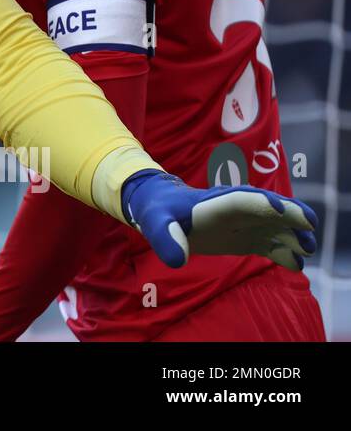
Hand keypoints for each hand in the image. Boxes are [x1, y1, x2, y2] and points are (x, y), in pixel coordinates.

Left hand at [121, 170, 317, 271]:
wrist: (159, 210)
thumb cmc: (158, 212)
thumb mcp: (154, 222)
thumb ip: (164, 237)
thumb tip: (177, 260)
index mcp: (214, 202)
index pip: (242, 199)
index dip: (261, 203)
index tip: (282, 211)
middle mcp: (234, 210)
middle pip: (268, 209)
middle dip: (290, 217)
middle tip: (309, 231)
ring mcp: (241, 223)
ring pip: (274, 226)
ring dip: (293, 235)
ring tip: (308, 250)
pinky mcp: (243, 237)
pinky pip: (268, 243)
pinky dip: (283, 252)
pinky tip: (296, 264)